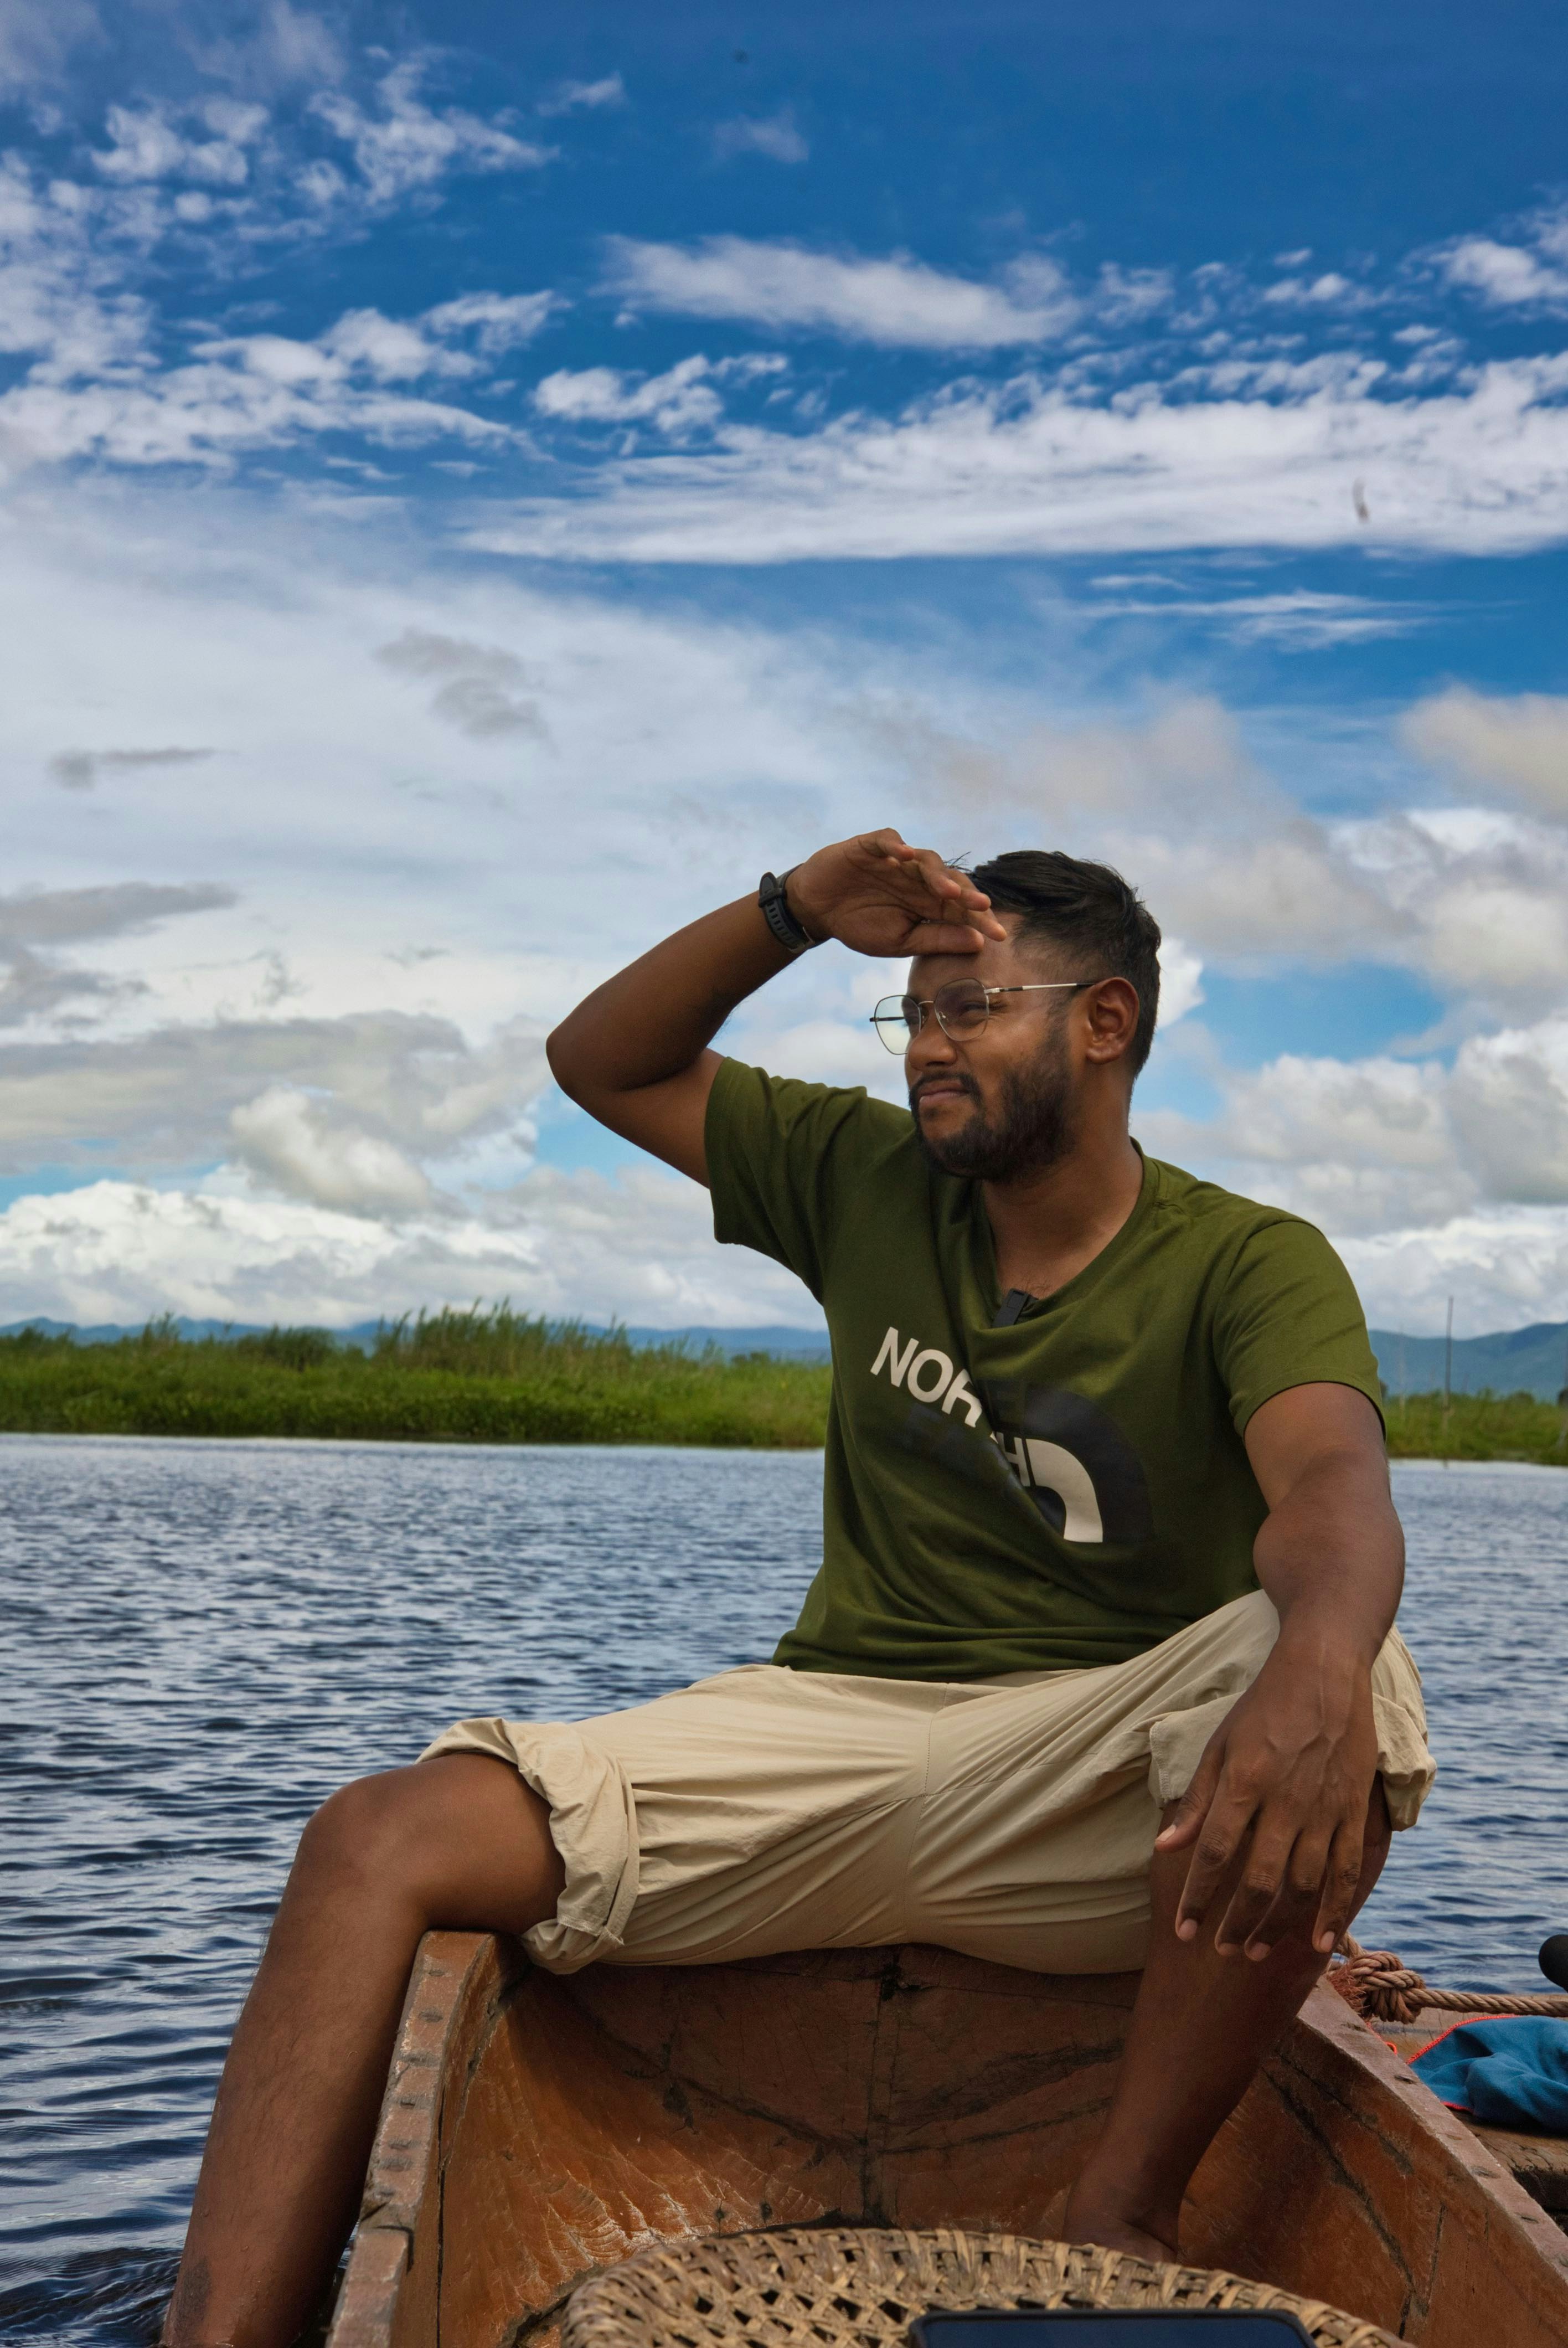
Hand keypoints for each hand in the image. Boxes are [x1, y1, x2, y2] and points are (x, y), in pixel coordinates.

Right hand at [786, 829, 1006, 958]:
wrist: (817, 910)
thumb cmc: (860, 924)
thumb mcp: (900, 941)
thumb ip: (936, 939)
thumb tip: (978, 943)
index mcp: (928, 902)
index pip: (961, 908)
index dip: (980, 919)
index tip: (999, 935)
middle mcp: (918, 878)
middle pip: (951, 880)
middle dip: (968, 894)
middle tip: (982, 908)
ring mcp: (896, 860)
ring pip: (926, 860)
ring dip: (939, 874)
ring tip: (950, 890)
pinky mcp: (871, 846)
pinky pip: (887, 841)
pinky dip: (896, 847)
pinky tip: (902, 856)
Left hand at [1154, 1640, 1379, 1960]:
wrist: (1324, 1670)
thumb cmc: (1262, 1707)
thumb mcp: (1218, 1744)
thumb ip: (1195, 1801)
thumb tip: (1163, 1849)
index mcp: (1244, 1781)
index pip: (1215, 1853)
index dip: (1197, 1896)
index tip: (1183, 1929)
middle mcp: (1285, 1800)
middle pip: (1259, 1879)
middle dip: (1237, 1923)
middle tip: (1220, 1951)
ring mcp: (1325, 1808)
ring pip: (1303, 1884)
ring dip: (1279, 1924)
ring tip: (1256, 1951)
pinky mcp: (1355, 1809)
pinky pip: (1348, 1869)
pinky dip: (1335, 1908)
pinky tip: (1321, 1939)